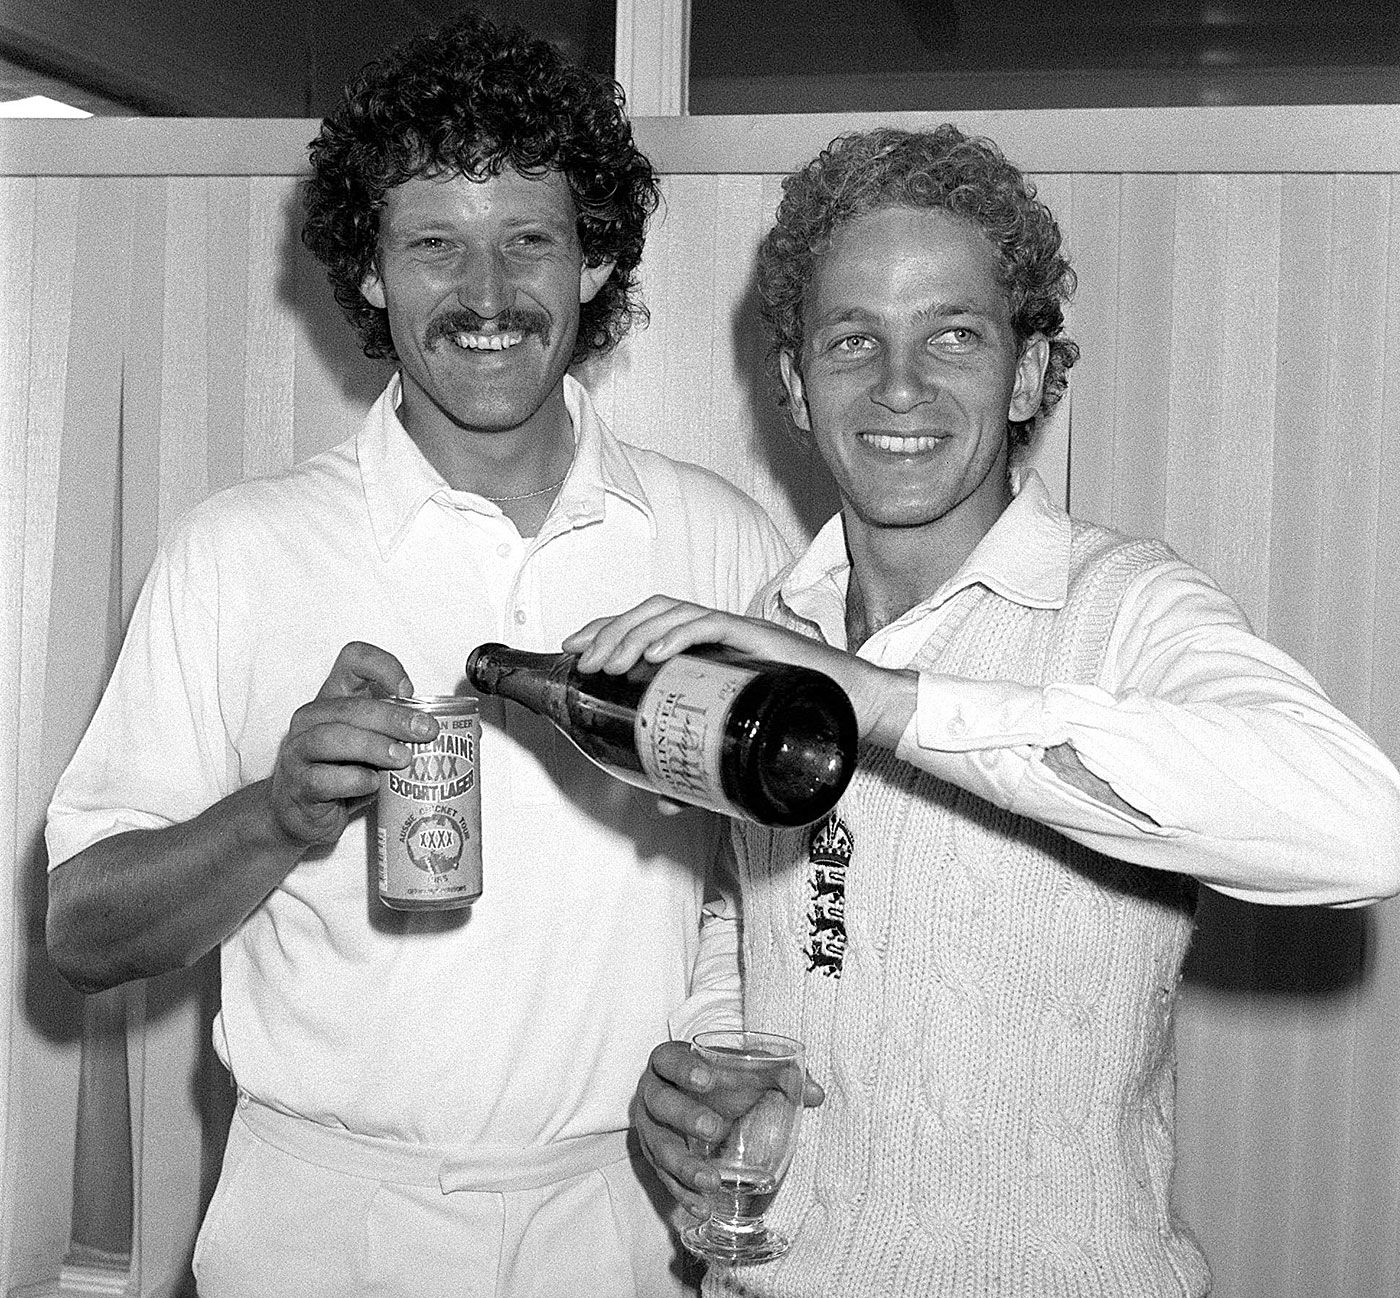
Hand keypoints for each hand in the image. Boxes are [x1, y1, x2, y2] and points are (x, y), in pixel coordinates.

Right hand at [266, 641, 436, 849]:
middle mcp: (312, 719)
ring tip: (403, 759)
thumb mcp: (373, 747)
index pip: (352, 660)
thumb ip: (401, 734)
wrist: (300, 815)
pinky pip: (325, 779)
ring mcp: (299, 751)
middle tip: (426, 731)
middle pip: (350, 706)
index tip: (408, 690)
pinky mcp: (298, 785)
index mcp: (334, 699)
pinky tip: (374, 785)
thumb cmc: (340, 774)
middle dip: (394, 717)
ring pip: (333, 738)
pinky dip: (355, 781)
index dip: (383, 667)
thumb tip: (463, 732)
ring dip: (374, 746)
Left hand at [563, 596, 914, 743]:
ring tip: (610, 662)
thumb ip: (701, 771)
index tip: (574, 651)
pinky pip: (710, 624)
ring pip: (671, 613)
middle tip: (584, 663)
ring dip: (633, 634)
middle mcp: (714, 634)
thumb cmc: (795, 722)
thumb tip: (666, 801)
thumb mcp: (734, 749)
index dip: (605, 630)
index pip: (645, 625)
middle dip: (609, 633)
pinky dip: (677, 635)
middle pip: (649, 614)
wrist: (848, 713)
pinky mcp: (756, 638)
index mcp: (703, 651)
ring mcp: (734, 632)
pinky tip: (656, 653)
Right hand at [630, 1038, 825, 1218]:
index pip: (668, 1060)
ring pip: (659, 1148)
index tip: (706, 1079)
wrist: (690, 1096)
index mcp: (668, 1062)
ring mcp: (650, 1129)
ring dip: (684, 1167)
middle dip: (686, 1117)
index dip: (683, 1068)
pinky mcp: (655, 1160)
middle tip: (715, 1129)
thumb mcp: (740, 1067)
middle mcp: (652, 1094)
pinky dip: (683, 1195)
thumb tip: (816, 1093)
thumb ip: (777, 1073)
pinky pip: (664, 1179)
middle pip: (660, 1103)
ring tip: (711, 1182)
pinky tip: (703, 1208)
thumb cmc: (716, 1078)